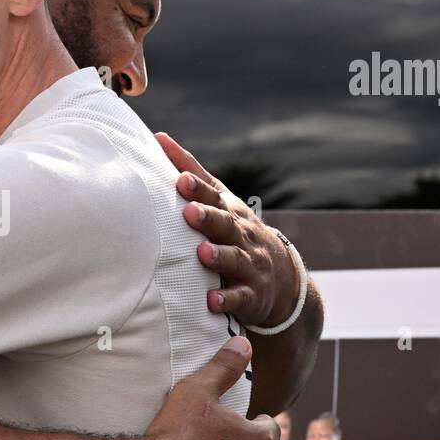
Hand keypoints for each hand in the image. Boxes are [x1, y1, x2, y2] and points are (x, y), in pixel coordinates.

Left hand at [155, 132, 298, 329]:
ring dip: (219, 255)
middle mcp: (240, 235)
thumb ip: (192, 173)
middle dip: (208, 217)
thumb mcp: (220, 201)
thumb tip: (158, 137)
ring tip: (202, 253)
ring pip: (234, 258)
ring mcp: (248, 264)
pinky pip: (239, 298)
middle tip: (189, 212)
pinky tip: (212, 301)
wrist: (281, 278)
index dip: (198, 188)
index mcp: (229, 212)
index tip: (181, 180)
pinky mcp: (250, 294)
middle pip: (225, 224)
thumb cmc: (236, 231)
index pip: (213, 196)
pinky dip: (227, 299)